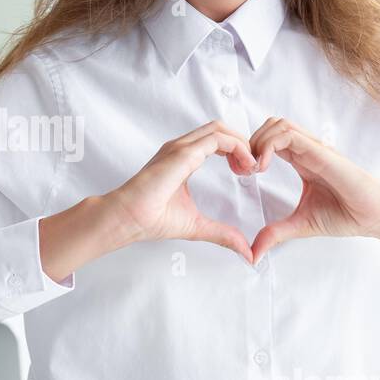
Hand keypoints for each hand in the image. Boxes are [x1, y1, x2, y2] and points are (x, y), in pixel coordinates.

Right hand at [104, 120, 257, 262]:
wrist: (127, 219)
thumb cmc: (150, 219)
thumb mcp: (197, 226)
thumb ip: (222, 233)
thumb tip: (245, 251)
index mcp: (182, 159)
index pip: (215, 140)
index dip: (236, 151)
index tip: (246, 172)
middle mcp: (181, 148)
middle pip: (220, 128)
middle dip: (242, 143)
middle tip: (253, 167)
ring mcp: (180, 148)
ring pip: (220, 128)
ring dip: (241, 143)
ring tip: (250, 165)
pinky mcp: (182, 154)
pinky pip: (217, 139)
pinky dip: (236, 147)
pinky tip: (244, 165)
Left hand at [245, 115, 379, 260]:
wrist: (375, 217)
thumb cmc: (346, 215)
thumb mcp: (300, 224)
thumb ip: (275, 234)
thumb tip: (253, 254)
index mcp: (302, 161)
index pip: (270, 139)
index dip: (250, 150)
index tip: (241, 173)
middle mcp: (308, 150)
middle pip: (271, 125)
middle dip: (250, 142)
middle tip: (243, 169)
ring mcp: (315, 149)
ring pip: (279, 124)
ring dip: (258, 141)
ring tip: (254, 168)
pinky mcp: (322, 154)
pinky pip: (291, 136)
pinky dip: (269, 145)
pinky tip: (263, 167)